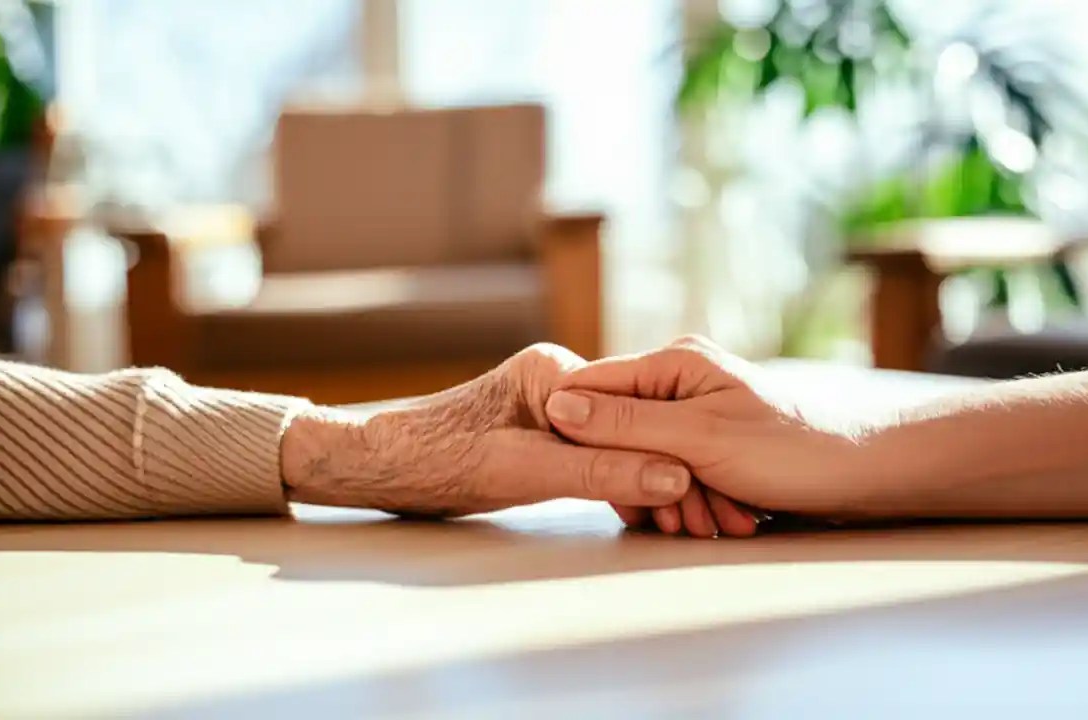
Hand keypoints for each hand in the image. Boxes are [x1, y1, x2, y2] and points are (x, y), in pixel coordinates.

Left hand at [280, 344, 690, 515]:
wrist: (375, 468)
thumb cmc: (435, 462)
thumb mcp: (524, 472)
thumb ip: (600, 472)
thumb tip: (674, 476)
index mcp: (554, 371)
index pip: (633, 412)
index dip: (673, 454)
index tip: (708, 494)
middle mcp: (556, 380)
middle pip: (631, 428)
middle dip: (670, 472)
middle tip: (713, 517)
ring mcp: (549, 407)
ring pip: (616, 446)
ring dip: (649, 482)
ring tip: (691, 522)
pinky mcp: (541, 433)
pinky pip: (593, 457)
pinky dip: (619, 484)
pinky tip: (648, 513)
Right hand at [548, 336, 851, 523]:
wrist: (865, 471)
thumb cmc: (791, 448)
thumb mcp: (700, 438)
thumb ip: (626, 424)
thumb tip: (556, 406)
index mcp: (673, 362)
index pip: (591, 388)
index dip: (580, 435)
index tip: (589, 477)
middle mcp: (681, 381)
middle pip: (617, 433)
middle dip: (640, 480)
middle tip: (674, 517)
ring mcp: (698, 413)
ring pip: (648, 461)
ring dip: (673, 499)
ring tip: (712, 520)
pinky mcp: (715, 444)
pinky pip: (680, 475)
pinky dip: (697, 502)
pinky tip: (725, 519)